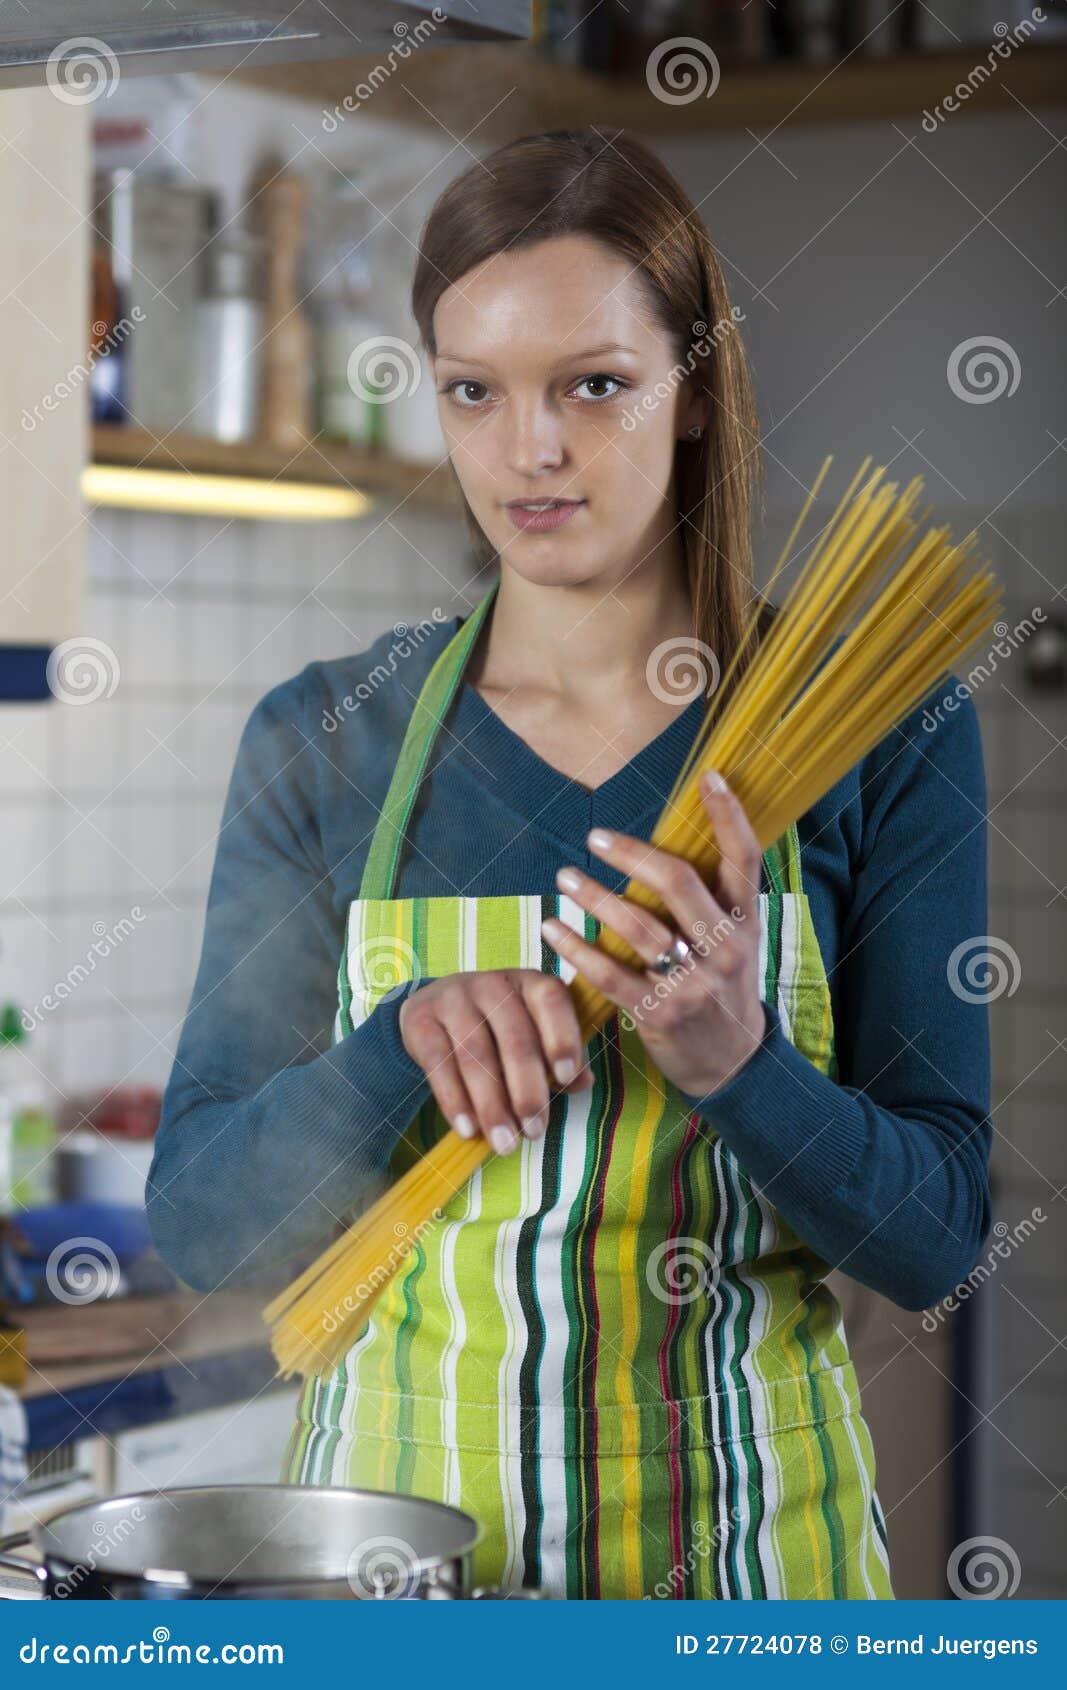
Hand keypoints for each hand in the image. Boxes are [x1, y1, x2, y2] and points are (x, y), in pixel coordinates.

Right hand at [398, 969, 593, 1153]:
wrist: (434, 1008)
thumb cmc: (499, 1028)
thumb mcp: (533, 1033)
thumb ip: (560, 1057)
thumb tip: (583, 1082)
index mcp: (530, 983)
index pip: (552, 1002)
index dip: (562, 1038)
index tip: (567, 1078)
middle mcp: (493, 984)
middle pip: (515, 1038)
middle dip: (527, 1091)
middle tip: (534, 1132)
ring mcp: (454, 999)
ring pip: (476, 1056)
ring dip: (493, 1106)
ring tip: (505, 1143)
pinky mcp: (421, 1020)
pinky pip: (440, 1064)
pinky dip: (455, 1101)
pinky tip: (468, 1130)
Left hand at [541, 769, 766, 1098]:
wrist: (733, 1063)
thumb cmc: (725, 989)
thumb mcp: (736, 943)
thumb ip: (712, 902)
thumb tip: (669, 847)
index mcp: (746, 922)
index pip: (744, 858)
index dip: (729, 815)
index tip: (708, 776)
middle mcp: (724, 948)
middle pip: (679, 883)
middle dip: (633, 854)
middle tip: (595, 836)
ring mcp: (693, 982)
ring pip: (636, 926)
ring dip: (594, 896)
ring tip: (565, 876)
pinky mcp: (660, 1013)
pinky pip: (610, 973)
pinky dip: (576, 949)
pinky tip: (552, 929)